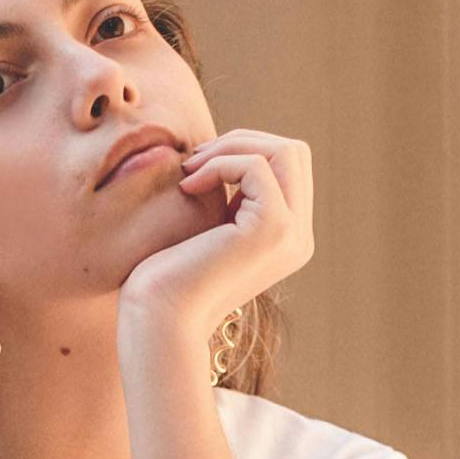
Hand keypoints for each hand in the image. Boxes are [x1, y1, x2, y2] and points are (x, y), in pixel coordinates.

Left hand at [118, 126, 313, 343]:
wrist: (160, 317)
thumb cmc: (171, 275)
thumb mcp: (211, 225)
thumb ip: (234, 194)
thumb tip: (236, 145)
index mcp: (289, 237)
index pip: (289, 165)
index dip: (246, 150)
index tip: (201, 165)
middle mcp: (299, 237)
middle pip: (294, 152)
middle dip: (242, 142)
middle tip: (195, 161)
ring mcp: (292, 234)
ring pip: (284, 152)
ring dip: (231, 148)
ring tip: (190, 171)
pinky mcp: (273, 228)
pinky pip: (256, 166)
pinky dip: (219, 165)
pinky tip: (188, 188)